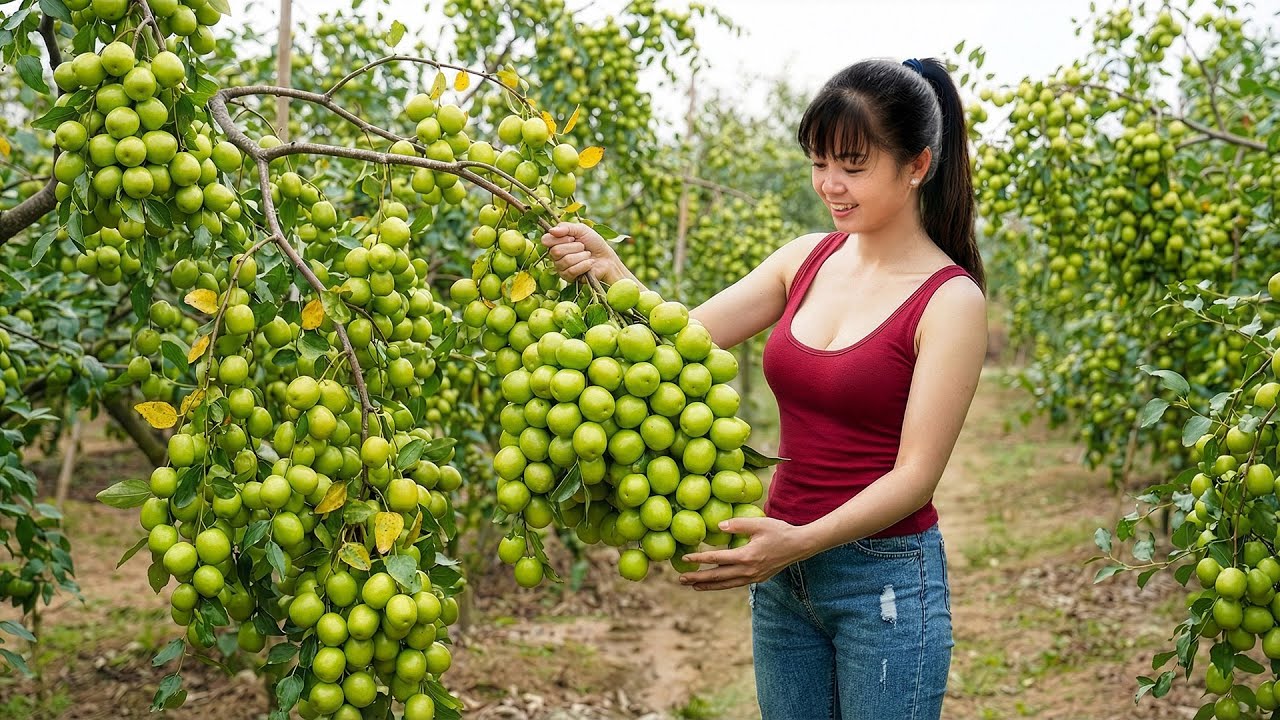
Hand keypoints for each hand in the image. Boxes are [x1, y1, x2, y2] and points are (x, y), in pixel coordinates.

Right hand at [540, 222, 623, 282]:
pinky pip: (572, 271)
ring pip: (565, 261)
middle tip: (583, 247)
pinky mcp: (568, 278)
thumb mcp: (581, 230)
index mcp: (556, 242)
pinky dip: (584, 265)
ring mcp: (560, 268)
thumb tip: (551, 230)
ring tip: (587, 255)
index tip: (572, 237)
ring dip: (581, 256)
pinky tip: (589, 263)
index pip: (546, 240)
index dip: (560, 238)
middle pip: (556, 251)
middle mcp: (555, 256)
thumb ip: (566, 227)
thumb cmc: (593, 243)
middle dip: (574, 247)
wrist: (606, 258)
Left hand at [678, 517, 810, 590]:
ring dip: (708, 585)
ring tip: (692, 585)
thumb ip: (737, 524)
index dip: (699, 559)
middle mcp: (748, 570)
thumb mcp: (759, 523)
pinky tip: (714, 583)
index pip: (717, 559)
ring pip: (725, 584)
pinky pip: (734, 584)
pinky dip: (722, 585)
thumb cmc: (779, 531)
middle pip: (717, 576)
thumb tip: (718, 527)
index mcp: (746, 556)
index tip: (685, 559)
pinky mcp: (757, 578)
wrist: (800, 546)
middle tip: (680, 579)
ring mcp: (753, 577)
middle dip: (697, 578)